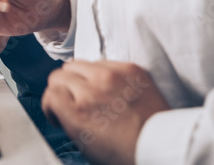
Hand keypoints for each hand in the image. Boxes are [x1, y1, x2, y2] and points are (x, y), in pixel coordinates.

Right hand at [41, 60, 170, 164]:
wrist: (163, 145)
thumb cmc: (127, 152)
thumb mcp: (85, 145)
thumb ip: (67, 119)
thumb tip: (60, 105)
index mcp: (78, 113)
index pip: (50, 92)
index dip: (52, 103)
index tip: (59, 109)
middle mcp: (92, 89)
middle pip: (60, 74)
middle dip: (64, 89)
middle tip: (73, 101)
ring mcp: (112, 75)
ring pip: (80, 63)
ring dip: (81, 78)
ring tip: (93, 93)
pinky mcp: (130, 68)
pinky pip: (105, 61)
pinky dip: (103, 73)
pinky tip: (112, 88)